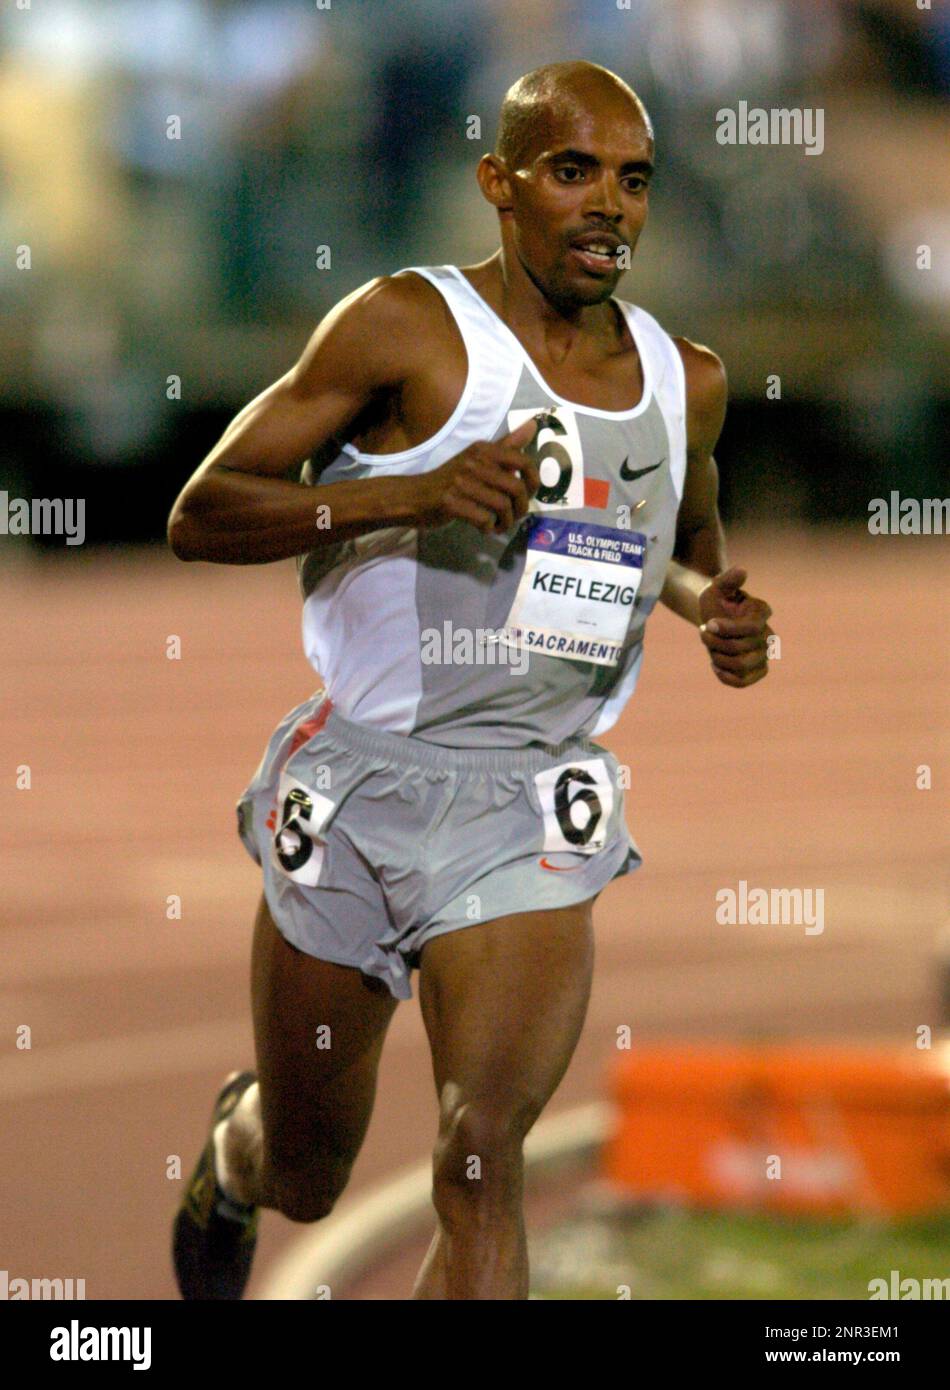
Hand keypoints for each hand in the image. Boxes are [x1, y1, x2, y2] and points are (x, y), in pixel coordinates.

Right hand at [412, 419, 539, 534]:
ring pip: (502, 505)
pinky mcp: (451, 502)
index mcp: (483, 450)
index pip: (522, 460)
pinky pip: (483, 518)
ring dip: (506, 521)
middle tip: (516, 515)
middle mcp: (473, 462)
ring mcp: (461, 482)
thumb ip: (506, 445)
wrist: (414, 496)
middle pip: (515, 487)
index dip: (534, 480)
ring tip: (501, 525)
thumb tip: (533, 425)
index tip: (530, 494)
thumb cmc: (450, 479)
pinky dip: (489, 527)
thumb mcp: (478, 458)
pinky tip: (485, 528)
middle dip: (522, 507)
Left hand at [698, 566, 773, 687]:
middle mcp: (768, 635)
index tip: (708, 623)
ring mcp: (764, 655)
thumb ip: (728, 579)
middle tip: (703, 632)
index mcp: (762, 613)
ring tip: (710, 647)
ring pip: (740, 666)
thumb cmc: (716, 600)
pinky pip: (742, 682)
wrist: (713, 617)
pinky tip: (715, 665)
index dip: (726, 629)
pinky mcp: (757, 671)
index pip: (750, 629)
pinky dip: (725, 676)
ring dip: (717, 658)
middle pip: (740, 650)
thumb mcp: (716, 587)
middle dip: (714, 643)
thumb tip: (742, 571)